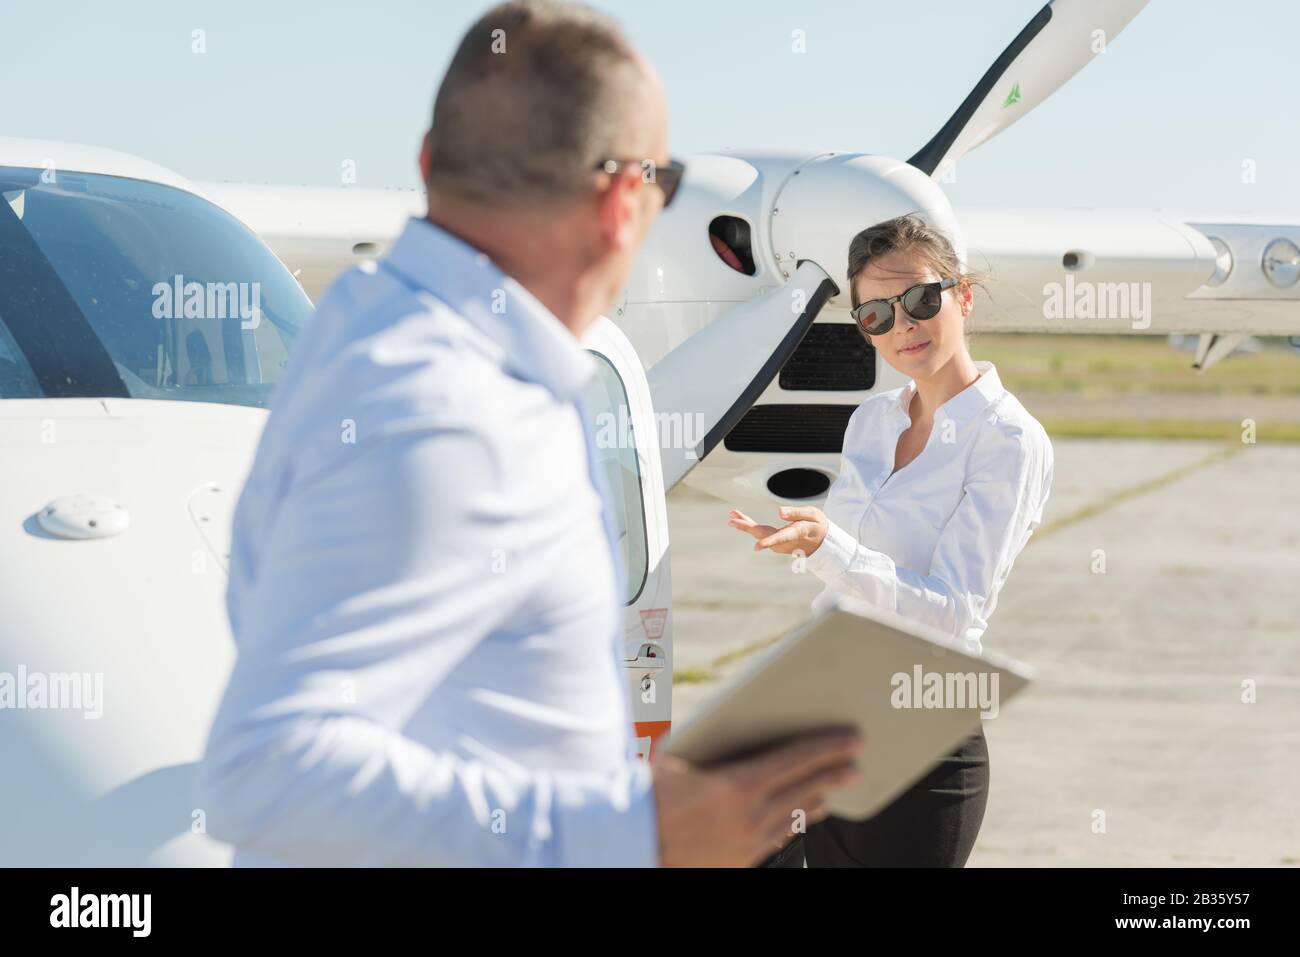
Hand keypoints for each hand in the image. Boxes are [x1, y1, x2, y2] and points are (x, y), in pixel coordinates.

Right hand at [651, 730, 861, 866]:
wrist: (629, 848)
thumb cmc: (643, 801)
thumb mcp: (670, 759)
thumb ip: (699, 739)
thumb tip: (710, 720)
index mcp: (736, 785)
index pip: (796, 760)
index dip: (828, 747)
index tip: (852, 739)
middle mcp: (748, 818)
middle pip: (803, 791)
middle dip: (832, 775)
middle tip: (856, 765)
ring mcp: (745, 845)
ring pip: (791, 820)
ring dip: (813, 803)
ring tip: (830, 793)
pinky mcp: (736, 864)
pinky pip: (772, 842)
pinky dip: (788, 827)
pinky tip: (794, 822)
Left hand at [729, 506, 828, 556]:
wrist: (821, 542)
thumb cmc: (817, 525)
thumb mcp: (812, 515)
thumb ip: (796, 513)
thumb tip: (779, 512)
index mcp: (795, 534)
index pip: (781, 538)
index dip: (768, 542)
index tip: (756, 547)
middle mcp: (785, 542)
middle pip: (764, 535)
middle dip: (747, 527)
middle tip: (732, 520)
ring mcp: (779, 545)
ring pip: (760, 534)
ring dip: (746, 525)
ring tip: (733, 515)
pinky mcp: (776, 543)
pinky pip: (761, 534)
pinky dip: (750, 526)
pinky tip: (741, 519)